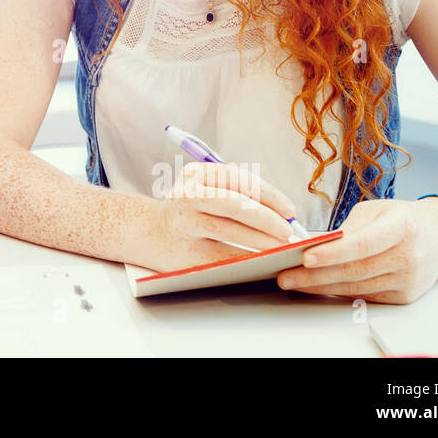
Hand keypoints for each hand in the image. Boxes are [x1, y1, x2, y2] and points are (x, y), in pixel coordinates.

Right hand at [150, 161, 299, 271]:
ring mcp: (184, 226)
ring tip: (281, 248)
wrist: (148, 232)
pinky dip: (247, 260)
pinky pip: (224, 257)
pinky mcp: (186, 253)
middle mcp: (186, 196)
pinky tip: (262, 262)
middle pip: (234, 204)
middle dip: (267, 219)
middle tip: (288, 232)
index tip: (290, 211)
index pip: (238, 179)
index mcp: (195, 175)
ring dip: (262, 242)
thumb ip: (238, 193)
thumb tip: (282, 213)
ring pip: (230, 233)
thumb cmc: (189, 210)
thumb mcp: (204, 189)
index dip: (269, 195)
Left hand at [276, 198, 437, 303]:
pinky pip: (364, 295)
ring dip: (320, 286)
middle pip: (355, 270)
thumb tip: (317, 244)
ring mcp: (407, 279)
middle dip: (315, 275)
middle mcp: (407, 256)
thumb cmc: (402, 220)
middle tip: (286, 275)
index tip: (305, 257)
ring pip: (356, 287)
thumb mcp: (377, 210)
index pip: (362, 244)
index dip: (333, 253)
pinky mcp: (403, 295)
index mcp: (401, 228)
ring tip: (293, 281)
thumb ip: (349, 227)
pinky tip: (317, 286)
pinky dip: (337, 291)